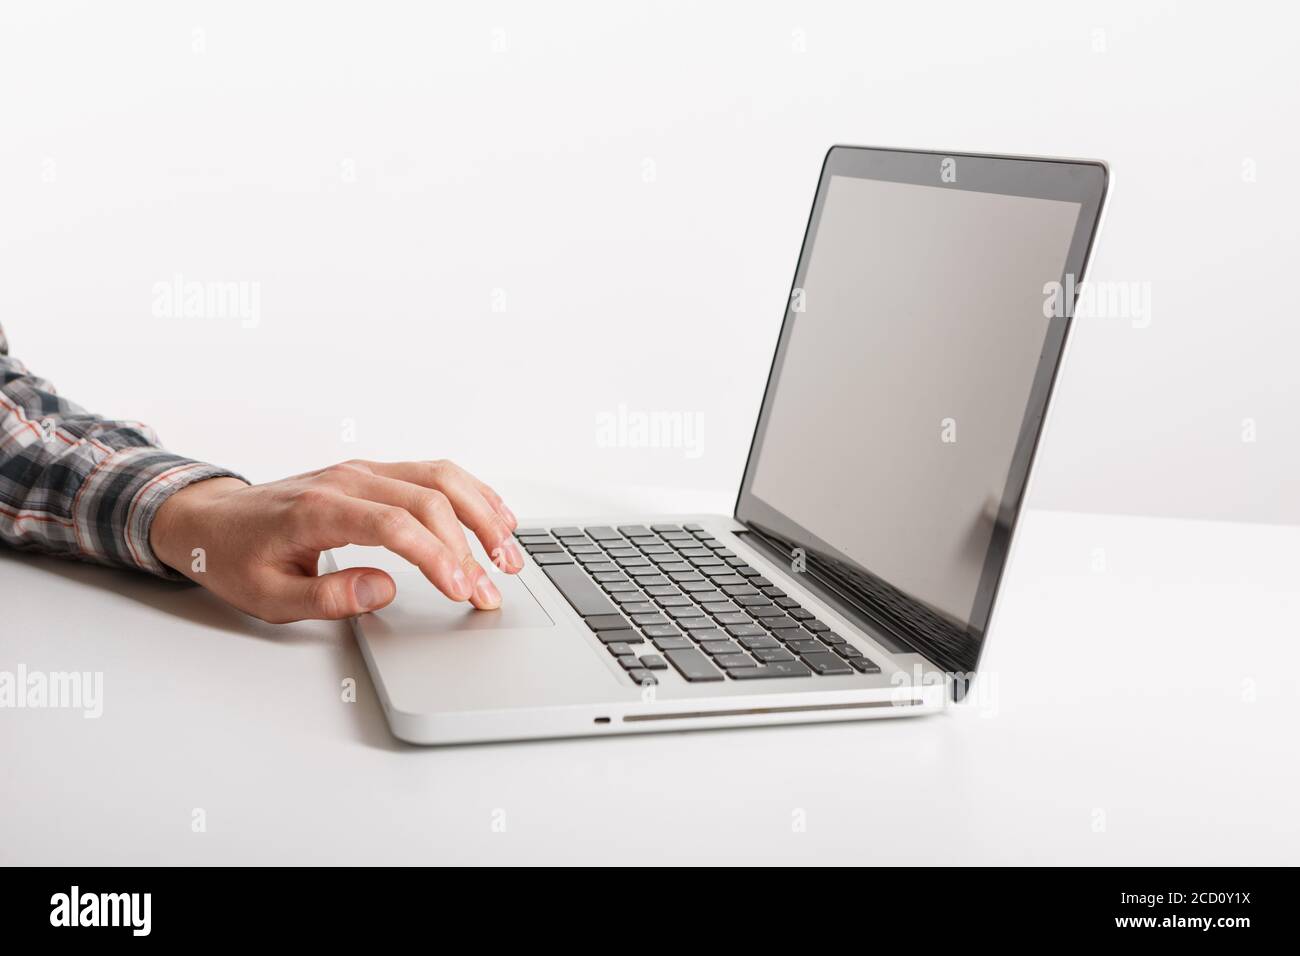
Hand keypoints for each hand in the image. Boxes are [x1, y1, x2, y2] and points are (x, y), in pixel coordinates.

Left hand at [149, 459, 521, 622]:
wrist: (212, 520)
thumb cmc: (237, 558)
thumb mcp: (268, 597)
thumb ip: (327, 597)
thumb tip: (383, 591)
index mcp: (318, 510)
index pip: (394, 525)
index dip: (435, 556)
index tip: (461, 588)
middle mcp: (347, 480)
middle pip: (428, 500)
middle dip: (470, 548)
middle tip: (491, 591)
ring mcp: (364, 471)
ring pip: (440, 477)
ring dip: (482, 514)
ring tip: (509, 554)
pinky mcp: (376, 472)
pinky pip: (433, 472)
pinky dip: (472, 493)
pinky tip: (496, 517)